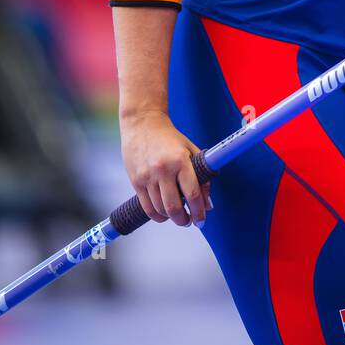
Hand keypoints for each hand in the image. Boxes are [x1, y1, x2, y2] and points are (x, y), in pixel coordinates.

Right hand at [119, 110, 212, 225]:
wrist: (143, 123)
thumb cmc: (170, 137)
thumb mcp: (191, 151)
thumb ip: (202, 177)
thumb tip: (208, 205)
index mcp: (180, 160)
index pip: (192, 193)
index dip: (199, 211)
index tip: (202, 220)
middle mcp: (163, 169)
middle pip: (174, 207)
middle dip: (184, 220)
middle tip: (189, 221)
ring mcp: (147, 176)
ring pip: (160, 209)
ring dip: (171, 218)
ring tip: (178, 216)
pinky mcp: (136, 181)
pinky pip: (147, 207)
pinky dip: (157, 215)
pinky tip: (164, 214)